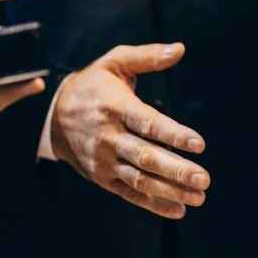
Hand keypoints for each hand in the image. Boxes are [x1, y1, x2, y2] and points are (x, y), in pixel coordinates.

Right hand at [51, 43, 210, 219]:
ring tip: (198, 196)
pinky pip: (129, 194)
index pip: (148, 124)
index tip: (199, 144)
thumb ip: (149, 56)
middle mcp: (109, 137)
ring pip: (139, 180)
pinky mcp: (102, 177)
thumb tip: (181, 49)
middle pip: (146, 156)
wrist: (53, 114)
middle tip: (204, 178)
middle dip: (176, 170)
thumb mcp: (116, 61)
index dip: (174, 134)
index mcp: (115, 107)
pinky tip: (178, 209)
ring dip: (170, 190)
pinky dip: (153, 204)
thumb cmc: (93, 84)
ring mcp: (105, 160)